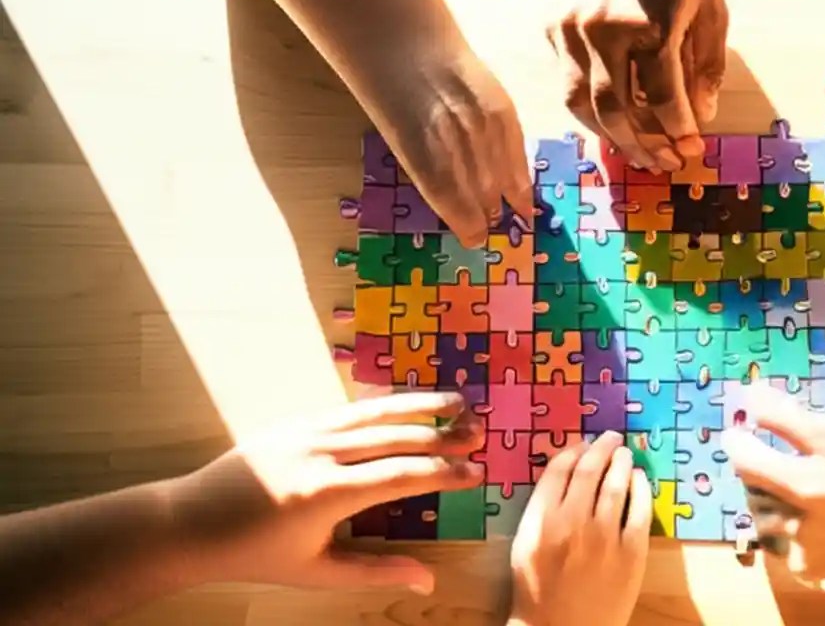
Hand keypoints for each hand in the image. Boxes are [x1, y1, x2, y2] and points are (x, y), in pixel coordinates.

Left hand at [166, 392, 483, 590]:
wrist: (188, 523)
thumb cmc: (253, 554)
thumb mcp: (316, 571)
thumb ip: (375, 572)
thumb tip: (428, 580)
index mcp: (327, 493)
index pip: (402, 476)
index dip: (444, 474)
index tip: (476, 472)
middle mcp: (321, 453)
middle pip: (395, 436)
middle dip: (442, 434)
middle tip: (479, 432)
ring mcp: (306, 430)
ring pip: (375, 412)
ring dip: (420, 406)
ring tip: (458, 401)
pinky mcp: (295, 421)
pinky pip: (350, 409)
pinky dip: (385, 405)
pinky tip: (408, 405)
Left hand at [389, 50, 533, 246]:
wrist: (408, 45)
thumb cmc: (393, 98)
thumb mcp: (401, 142)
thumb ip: (432, 174)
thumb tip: (461, 206)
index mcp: (423, 154)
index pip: (453, 200)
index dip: (467, 223)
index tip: (474, 239)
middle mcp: (456, 140)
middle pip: (481, 190)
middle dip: (486, 212)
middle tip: (490, 225)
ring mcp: (481, 123)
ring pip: (501, 172)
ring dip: (506, 197)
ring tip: (511, 212)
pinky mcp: (501, 108)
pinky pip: (516, 150)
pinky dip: (520, 172)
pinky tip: (522, 190)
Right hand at [509, 431, 651, 625]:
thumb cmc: (538, 590)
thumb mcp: (525, 545)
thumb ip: (540, 508)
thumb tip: (561, 471)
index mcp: (541, 520)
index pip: (558, 470)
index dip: (573, 450)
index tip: (582, 444)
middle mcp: (572, 522)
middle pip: (589, 470)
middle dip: (601, 447)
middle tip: (610, 437)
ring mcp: (604, 537)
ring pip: (615, 484)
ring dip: (621, 462)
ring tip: (625, 452)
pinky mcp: (631, 553)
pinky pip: (639, 510)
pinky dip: (641, 488)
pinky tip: (640, 479)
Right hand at [549, 0, 727, 170]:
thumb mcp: (710, 11)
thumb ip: (706, 66)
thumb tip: (700, 118)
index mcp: (652, 23)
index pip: (663, 95)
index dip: (678, 129)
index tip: (690, 149)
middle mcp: (605, 29)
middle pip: (615, 108)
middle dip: (641, 145)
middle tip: (662, 164)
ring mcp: (572, 30)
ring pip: (580, 103)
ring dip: (608, 135)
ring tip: (633, 153)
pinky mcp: (553, 27)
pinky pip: (567, 81)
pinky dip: (587, 108)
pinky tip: (609, 122)